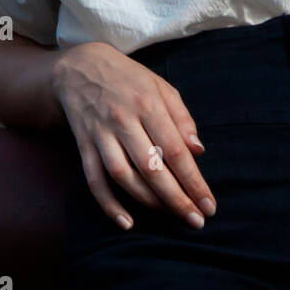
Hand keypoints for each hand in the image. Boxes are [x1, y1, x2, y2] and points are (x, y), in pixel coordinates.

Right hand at [51, 41, 216, 231]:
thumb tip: (199, 151)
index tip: (209, 205)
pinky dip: (109, 204)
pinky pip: (94, 180)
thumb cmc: (129, 79)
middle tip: (196, 221)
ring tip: (169, 215)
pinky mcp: (83, 144)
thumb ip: (182, 118)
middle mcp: (124, 120)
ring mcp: (101, 133)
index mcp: (148, 103)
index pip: (175, 150)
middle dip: (176, 199)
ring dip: (148, 202)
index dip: (193, 181)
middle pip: (152, 168)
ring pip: (124, 176)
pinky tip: (127, 222)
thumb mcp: (161, 86)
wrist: (81, 66)